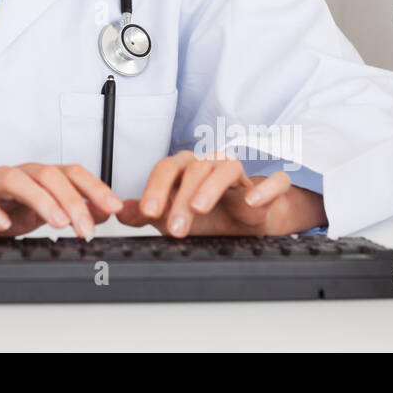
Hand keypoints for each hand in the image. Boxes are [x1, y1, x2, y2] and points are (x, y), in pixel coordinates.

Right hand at [0, 163, 123, 238]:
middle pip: (47, 174)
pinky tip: (3, 224)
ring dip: (39, 198)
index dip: (94, 187)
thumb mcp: (34, 212)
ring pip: (15, 179)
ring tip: (56, 221)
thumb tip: (103, 210)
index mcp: (35, 178)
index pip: (70, 172)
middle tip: (86, 228)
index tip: (114, 208)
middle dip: (72, 199)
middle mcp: (15, 175)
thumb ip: (67, 208)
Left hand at [115, 150, 300, 236]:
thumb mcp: (171, 216)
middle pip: (194, 170)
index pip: (167, 169)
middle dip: (180, 198)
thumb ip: (145, 212)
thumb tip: (118, 212)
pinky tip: (252, 200)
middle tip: (173, 228)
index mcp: (186, 168)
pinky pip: (273, 182)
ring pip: (226, 169)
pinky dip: (265, 189)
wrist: (244, 224)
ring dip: (211, 188)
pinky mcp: (268, 189)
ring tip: (198, 209)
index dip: (156, 188)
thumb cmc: (206, 215)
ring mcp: (240, 174)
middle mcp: (211, 164)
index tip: (148, 211)